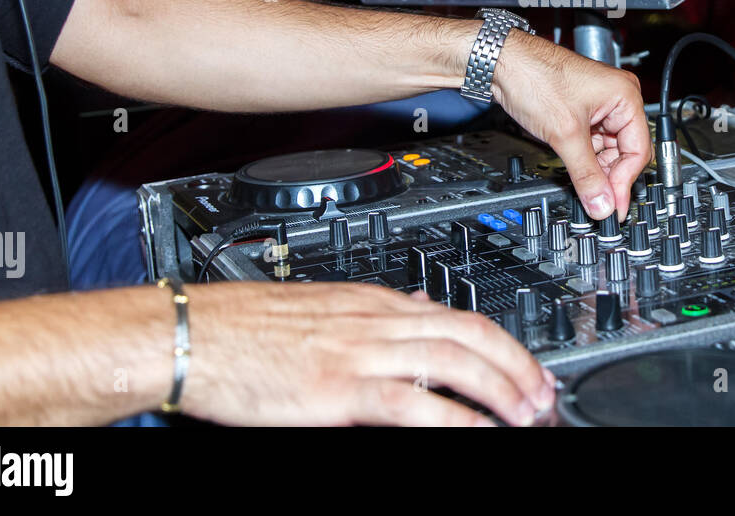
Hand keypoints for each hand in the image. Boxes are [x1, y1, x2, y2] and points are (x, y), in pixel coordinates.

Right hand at [182, 283, 554, 425]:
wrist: (192, 334)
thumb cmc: (244, 326)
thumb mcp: (323, 307)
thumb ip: (376, 312)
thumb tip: (419, 312)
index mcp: (372, 302)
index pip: (457, 315)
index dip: (502, 341)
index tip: (525, 365)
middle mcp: (375, 321)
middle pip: (469, 334)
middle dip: (516, 366)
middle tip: (543, 394)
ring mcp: (359, 354)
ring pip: (453, 363)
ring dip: (500, 390)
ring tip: (525, 414)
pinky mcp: (338, 389)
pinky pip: (412, 404)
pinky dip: (456, 419)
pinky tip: (479, 432)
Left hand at [492, 31, 650, 220]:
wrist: (501, 62)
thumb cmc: (534, 76)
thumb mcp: (564, 134)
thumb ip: (586, 174)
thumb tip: (602, 204)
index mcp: (625, 96)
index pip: (638, 150)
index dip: (625, 182)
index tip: (613, 207)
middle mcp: (617, 100)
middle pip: (625, 152)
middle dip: (611, 177)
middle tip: (599, 203)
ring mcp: (599, 106)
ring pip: (608, 150)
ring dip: (597, 170)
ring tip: (585, 189)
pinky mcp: (582, 113)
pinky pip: (593, 144)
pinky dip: (585, 160)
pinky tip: (576, 172)